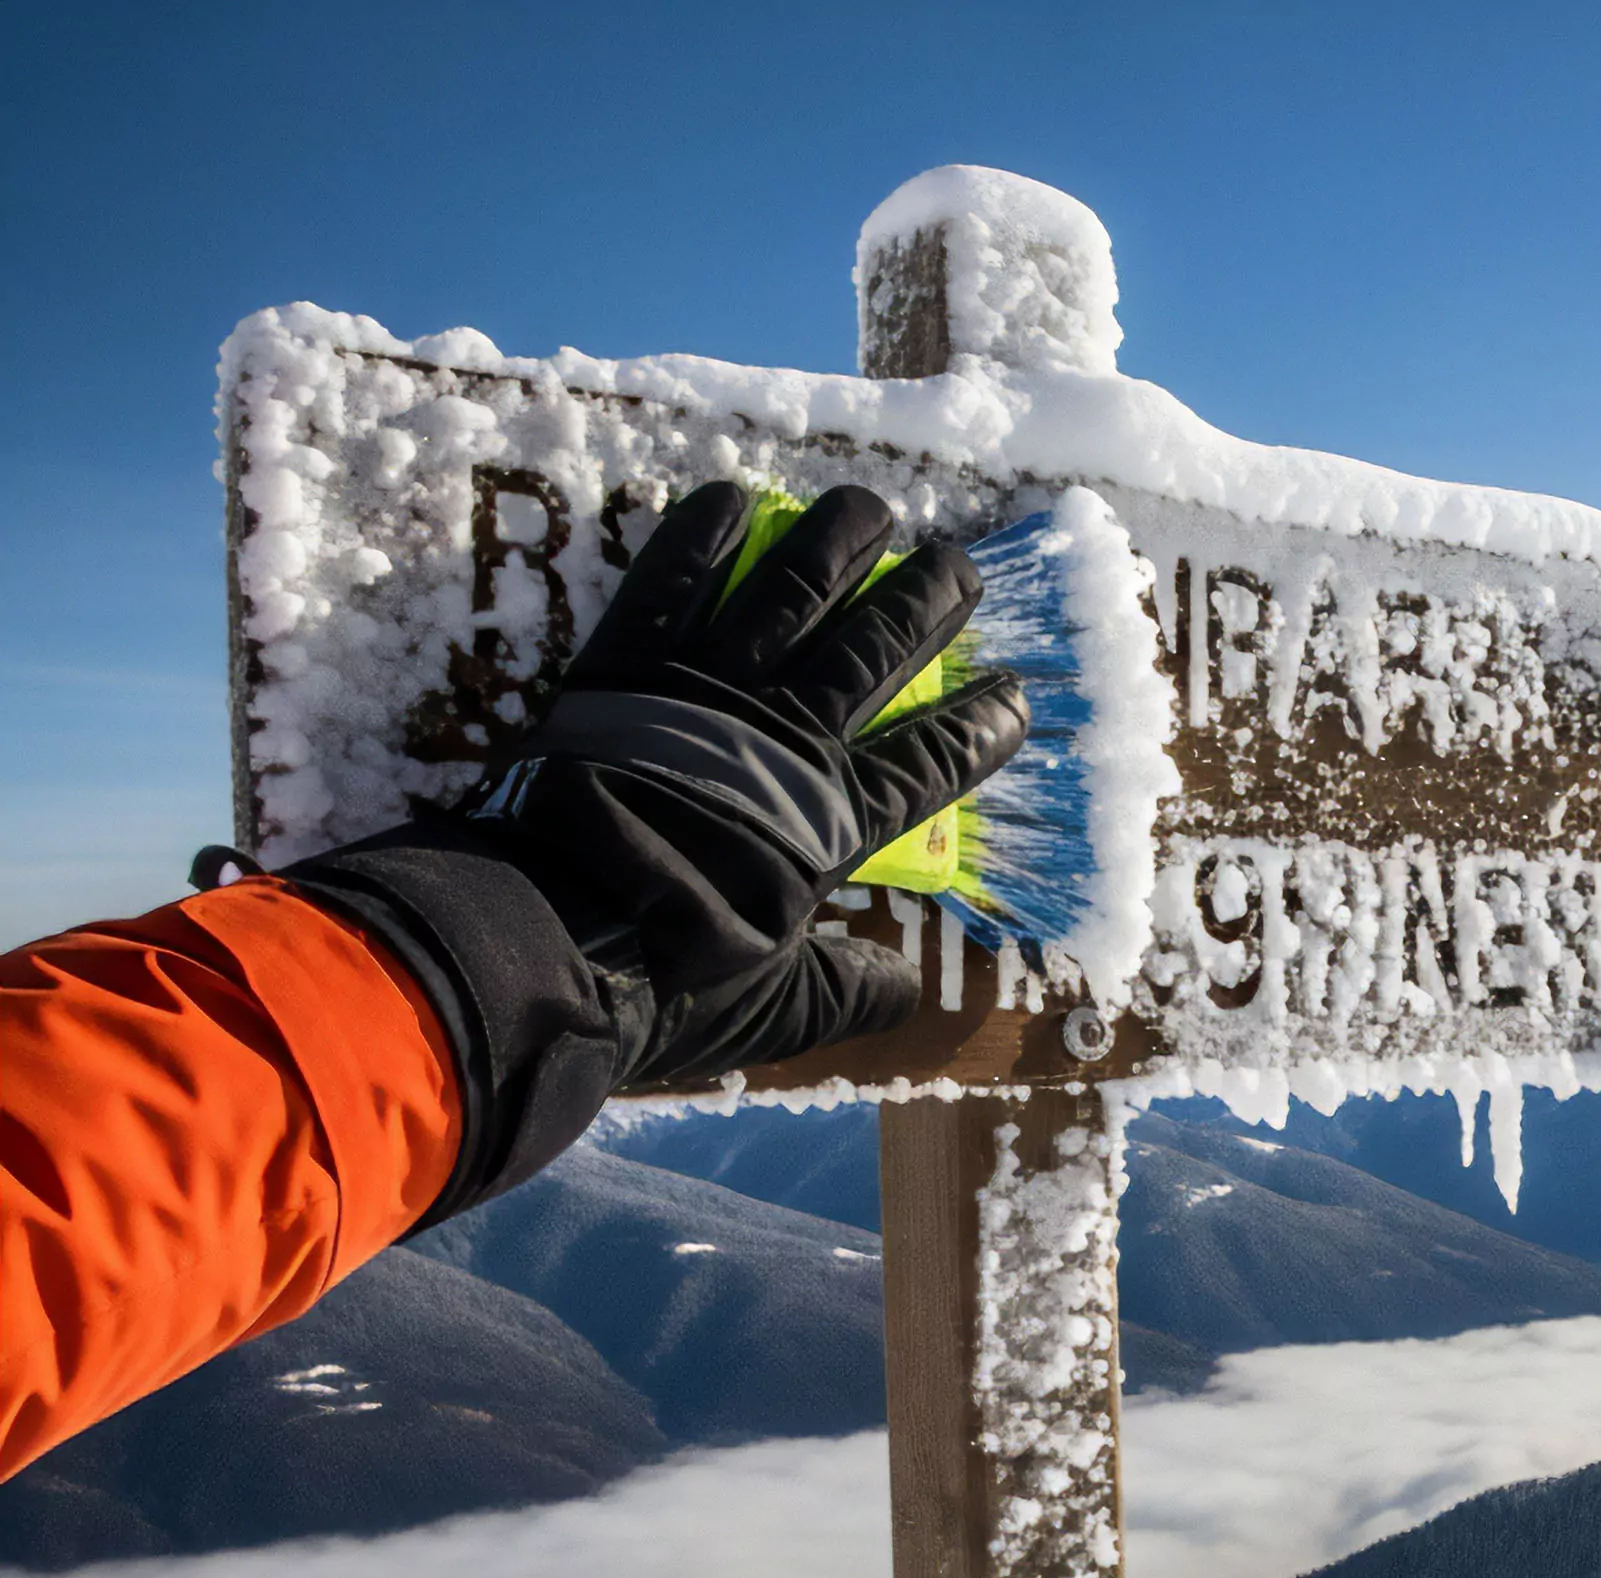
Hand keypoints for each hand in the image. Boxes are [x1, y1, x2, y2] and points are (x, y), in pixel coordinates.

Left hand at [283, 480, 1029, 1225]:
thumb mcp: (774, 1010)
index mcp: (828, 826)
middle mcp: (782, 743)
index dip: (980, 728)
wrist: (539, 937)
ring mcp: (703, 695)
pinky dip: (705, 537)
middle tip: (959, 566)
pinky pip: (671, 585)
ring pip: (790, 596)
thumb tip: (906, 994)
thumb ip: (847, 994)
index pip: (929, 763)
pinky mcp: (623, 668)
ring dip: (838, 542)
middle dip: (927, 602)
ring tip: (872, 505)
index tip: (1016, 697)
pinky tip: (737, 498)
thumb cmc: (663, 982)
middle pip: (875, 653)